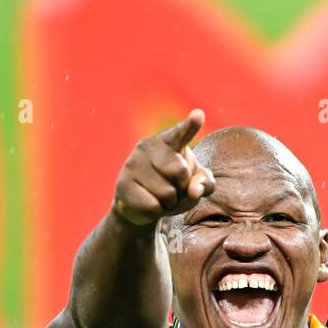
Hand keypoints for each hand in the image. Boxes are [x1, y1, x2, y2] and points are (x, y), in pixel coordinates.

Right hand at [111, 108, 216, 226]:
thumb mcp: (195, 184)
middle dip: (182, 188)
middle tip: (172, 188)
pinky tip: (147, 204)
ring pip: (167, 194)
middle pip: (181, 172)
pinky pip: (153, 207)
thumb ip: (205, 183)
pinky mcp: (122, 185)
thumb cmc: (173, 187)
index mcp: (169, 141)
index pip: (181, 133)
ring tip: (159, 197)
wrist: (141, 206)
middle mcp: (148, 147)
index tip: (198, 115)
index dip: (190, 126)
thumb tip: (194, 190)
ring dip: (169, 203)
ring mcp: (132, 164)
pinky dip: (156, 212)